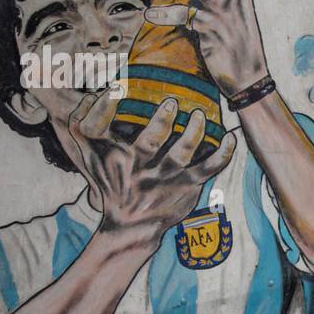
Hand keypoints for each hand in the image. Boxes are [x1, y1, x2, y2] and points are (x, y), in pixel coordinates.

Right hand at [67, 91, 236, 246]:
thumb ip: (83, 122)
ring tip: (200, 115)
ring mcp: (164, 178)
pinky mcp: (187, 185)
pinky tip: (231, 137)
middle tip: (172, 101)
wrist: (129, 225)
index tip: (112, 89)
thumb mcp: (87, 156)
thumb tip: (91, 87)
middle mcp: (136, 168)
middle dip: (161, 122)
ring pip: (181, 155)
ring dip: (193, 134)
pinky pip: (209, 168)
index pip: (96, 130)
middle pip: (147, 143)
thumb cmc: (109, 180)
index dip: (102, 108)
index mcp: (109, 155)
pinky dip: (223, 154)